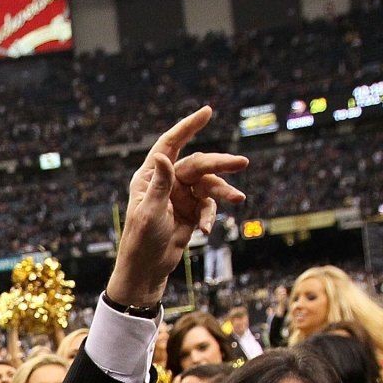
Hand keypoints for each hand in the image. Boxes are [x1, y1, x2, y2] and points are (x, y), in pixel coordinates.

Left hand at [105, 107, 248, 307]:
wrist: (146, 270)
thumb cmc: (140, 241)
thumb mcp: (149, 212)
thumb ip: (159, 185)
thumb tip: (164, 156)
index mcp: (149, 176)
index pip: (170, 144)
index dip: (188, 127)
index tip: (207, 111)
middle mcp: (166, 182)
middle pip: (198, 164)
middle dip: (219, 164)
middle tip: (241, 163)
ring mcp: (180, 196)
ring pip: (208, 186)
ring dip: (223, 193)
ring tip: (238, 199)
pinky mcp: (190, 212)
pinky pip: (208, 207)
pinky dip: (210, 217)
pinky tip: (205, 231)